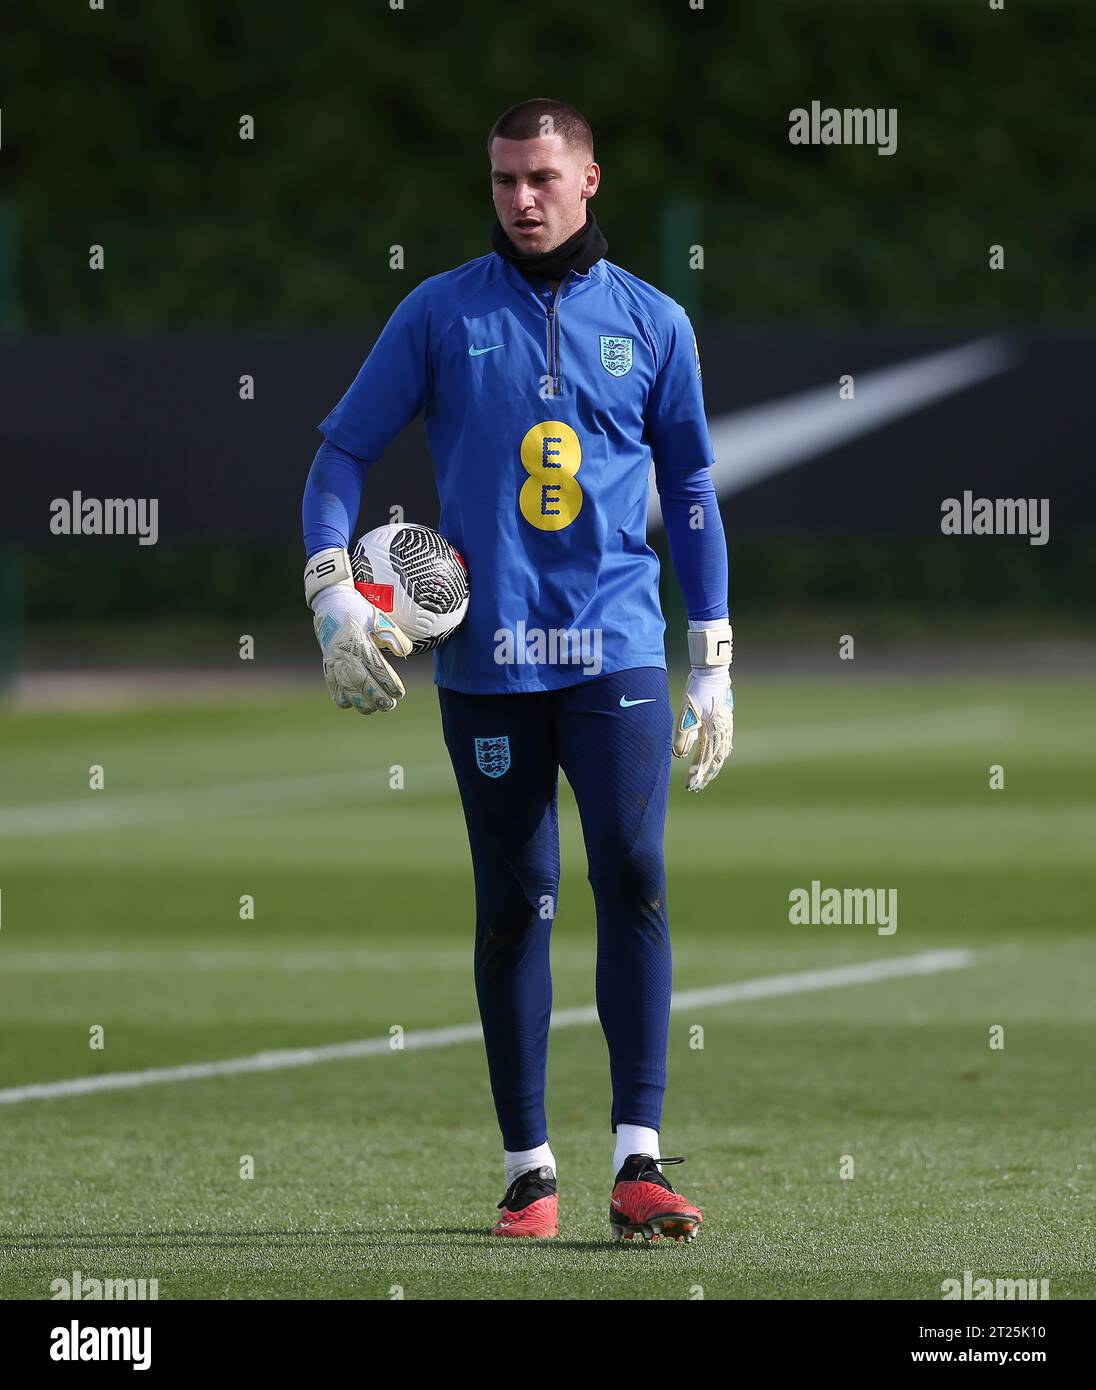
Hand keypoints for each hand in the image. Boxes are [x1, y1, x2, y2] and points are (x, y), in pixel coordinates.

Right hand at [312, 583, 412, 714]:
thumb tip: (405, 652)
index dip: (389, 684)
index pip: (378, 669)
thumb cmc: (359, 611)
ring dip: (362, 702)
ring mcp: (335, 662)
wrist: (331, 603)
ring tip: (374, 709)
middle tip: (390, 705)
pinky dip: (343, 699)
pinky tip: (353, 703)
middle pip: (363, 683)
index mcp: (361, 643)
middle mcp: (347, 654)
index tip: (400, 693)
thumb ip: (393, 636)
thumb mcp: (379, 619)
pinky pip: (333, 687)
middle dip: (378, 697)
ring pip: (347, 689)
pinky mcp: (328, 665)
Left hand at [672, 665, 733, 791]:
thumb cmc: (697, 692)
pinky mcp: (724, 719)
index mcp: (714, 732)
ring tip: (708, 775)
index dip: (697, 773)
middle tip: (697, 786)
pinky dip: (721, 752)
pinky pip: (725, 741)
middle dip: (706, 773)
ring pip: (722, 751)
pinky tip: (719, 755)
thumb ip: (683, 737)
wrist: (712, 673)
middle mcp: (723, 731)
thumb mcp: (686, 714)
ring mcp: (726, 725)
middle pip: (716, 758)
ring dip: (714, 764)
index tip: (690, 785)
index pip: (705, 759)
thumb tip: (680, 756)